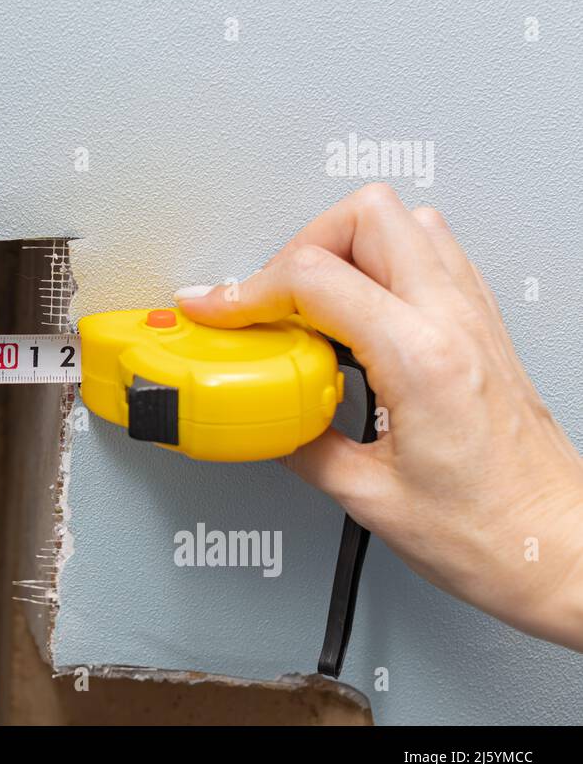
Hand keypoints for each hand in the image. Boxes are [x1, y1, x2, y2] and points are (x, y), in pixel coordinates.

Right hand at [174, 183, 582, 651]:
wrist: (562, 548)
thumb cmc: (495, 534)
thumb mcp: (369, 498)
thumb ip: (304, 445)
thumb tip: (266, 418)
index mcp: (422, 358)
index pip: (314, 276)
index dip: (246, 289)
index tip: (216, 309)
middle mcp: (455, 322)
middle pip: (366, 214)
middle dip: (300, 245)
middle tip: (270, 299)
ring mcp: (476, 317)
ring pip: (405, 221)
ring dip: (345, 249)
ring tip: (310, 304)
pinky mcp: (484, 328)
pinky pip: (430, 257)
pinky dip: (381, 269)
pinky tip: (356, 318)